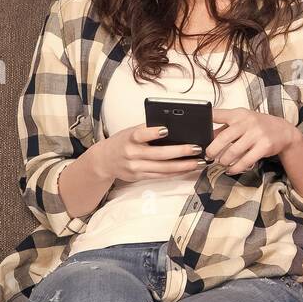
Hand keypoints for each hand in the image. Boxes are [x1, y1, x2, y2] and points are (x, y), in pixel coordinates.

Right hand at [91, 123, 207, 182]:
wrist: (104, 160)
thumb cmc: (123, 141)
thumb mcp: (131, 131)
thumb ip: (148, 129)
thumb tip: (173, 124)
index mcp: (129, 138)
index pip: (140, 134)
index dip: (153, 133)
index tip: (166, 130)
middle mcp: (131, 153)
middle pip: (158, 154)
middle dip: (180, 152)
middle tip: (196, 148)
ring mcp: (135, 167)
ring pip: (162, 168)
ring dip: (183, 166)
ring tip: (198, 162)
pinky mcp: (139, 177)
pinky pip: (161, 176)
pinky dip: (176, 173)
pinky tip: (188, 169)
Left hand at [206, 108, 299, 174]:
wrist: (283, 131)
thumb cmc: (258, 125)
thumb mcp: (242, 120)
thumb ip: (224, 127)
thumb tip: (206, 137)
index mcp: (238, 114)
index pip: (218, 114)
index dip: (206, 119)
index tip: (196, 126)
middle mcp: (247, 122)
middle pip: (223, 138)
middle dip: (212, 150)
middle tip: (209, 156)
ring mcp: (257, 134)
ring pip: (233, 152)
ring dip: (224, 160)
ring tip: (221, 163)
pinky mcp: (264, 146)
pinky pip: (246, 161)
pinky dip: (235, 168)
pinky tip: (231, 169)